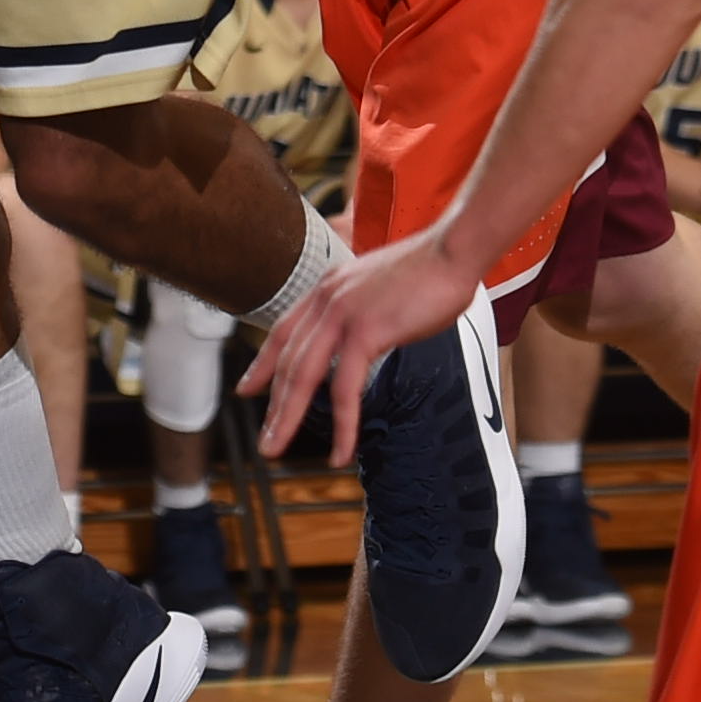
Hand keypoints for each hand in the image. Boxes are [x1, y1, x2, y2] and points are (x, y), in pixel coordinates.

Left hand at [247, 224, 483, 459]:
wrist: (453, 251)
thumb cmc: (429, 270)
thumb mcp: (380, 287)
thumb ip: (362, 309)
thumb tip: (364, 334)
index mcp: (328, 286)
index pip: (284, 330)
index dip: (262, 363)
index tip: (247, 389)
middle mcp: (327, 299)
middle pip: (287, 360)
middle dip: (272, 405)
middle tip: (265, 439)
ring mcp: (343, 314)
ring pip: (303, 376)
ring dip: (288, 418)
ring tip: (278, 448)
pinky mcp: (366, 332)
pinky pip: (346, 389)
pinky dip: (342, 425)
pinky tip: (341, 450)